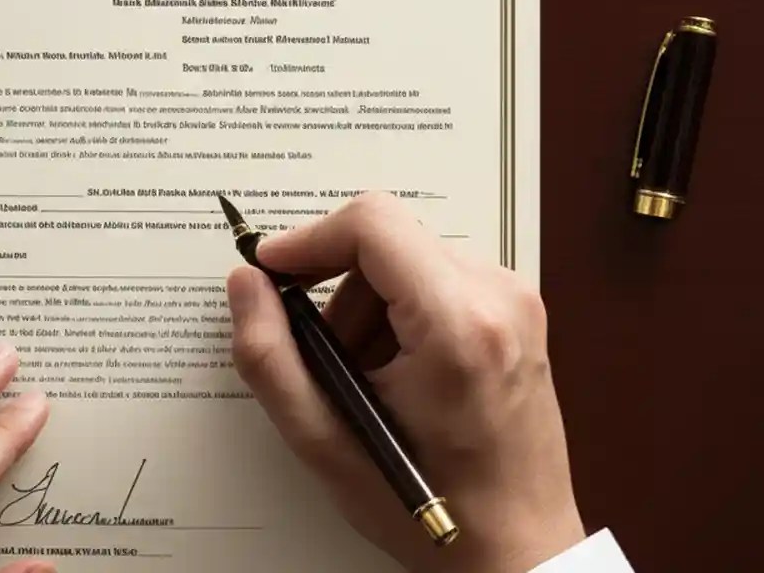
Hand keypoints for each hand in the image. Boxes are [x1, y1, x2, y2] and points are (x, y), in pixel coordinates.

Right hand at [227, 192, 585, 572]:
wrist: (516, 548)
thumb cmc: (434, 504)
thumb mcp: (325, 440)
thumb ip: (270, 356)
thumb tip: (247, 286)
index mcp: (458, 323)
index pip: (373, 224)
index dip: (308, 239)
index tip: (271, 269)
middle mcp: (499, 297)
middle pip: (387, 242)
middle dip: (337, 291)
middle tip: (323, 357)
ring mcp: (515, 302)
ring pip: (408, 260)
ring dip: (366, 309)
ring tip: (363, 380)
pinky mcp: (516, 314)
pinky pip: (436, 281)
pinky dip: (399, 315)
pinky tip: (394, 376)